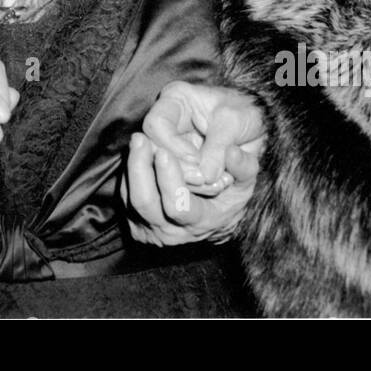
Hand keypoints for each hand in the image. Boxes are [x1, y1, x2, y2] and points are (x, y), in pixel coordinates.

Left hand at [122, 82, 264, 245]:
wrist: (212, 214)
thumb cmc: (230, 194)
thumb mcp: (245, 182)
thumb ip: (245, 167)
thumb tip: (232, 153)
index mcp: (200, 223)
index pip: (178, 207)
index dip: (169, 180)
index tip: (165, 152)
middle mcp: (172, 231)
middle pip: (144, 204)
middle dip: (140, 169)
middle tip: (141, 139)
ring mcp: (151, 229)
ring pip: (130, 199)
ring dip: (132, 168)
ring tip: (138, 140)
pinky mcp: (136, 221)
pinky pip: (125, 196)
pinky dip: (129, 173)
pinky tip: (138, 153)